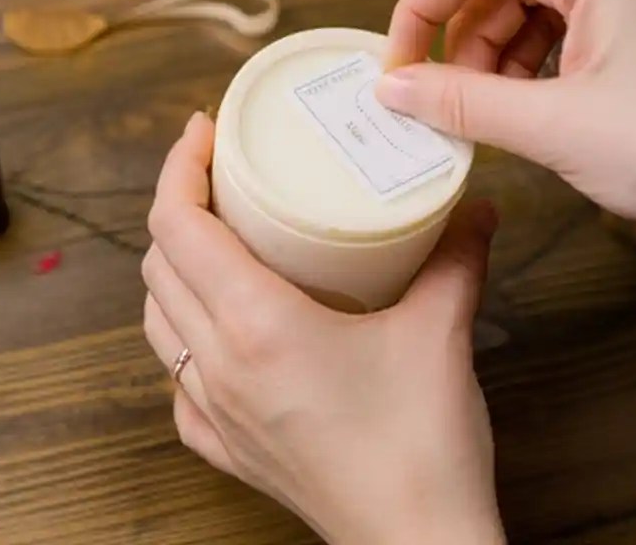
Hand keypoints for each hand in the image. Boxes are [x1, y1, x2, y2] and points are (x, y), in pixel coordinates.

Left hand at [143, 113, 506, 544]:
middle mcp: (217, 365)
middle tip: (227, 179)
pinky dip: (185, 339)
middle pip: (159, 264)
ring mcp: (213, 412)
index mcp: (256, 324)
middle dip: (180, 209)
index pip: (177, 224)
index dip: (180, 168)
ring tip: (222, 243)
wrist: (418, 544)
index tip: (206, 132)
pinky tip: (224, 336)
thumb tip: (476, 206)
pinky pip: (177, 381)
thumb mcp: (441, 332)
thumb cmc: (423, 446)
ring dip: (176, 270)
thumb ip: (456, 257)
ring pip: (158, 321)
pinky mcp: (226, 449)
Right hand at [376, 0, 635, 297]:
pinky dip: (530, 62)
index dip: (420, 12)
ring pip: (529, 4)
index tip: (395, 69)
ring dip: (493, 57)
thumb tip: (389, 89)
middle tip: (439, 103)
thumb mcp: (550, 126)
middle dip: (460, 42)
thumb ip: (460, 101)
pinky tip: (521, 106)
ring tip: (482, 114)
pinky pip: (564, 23)